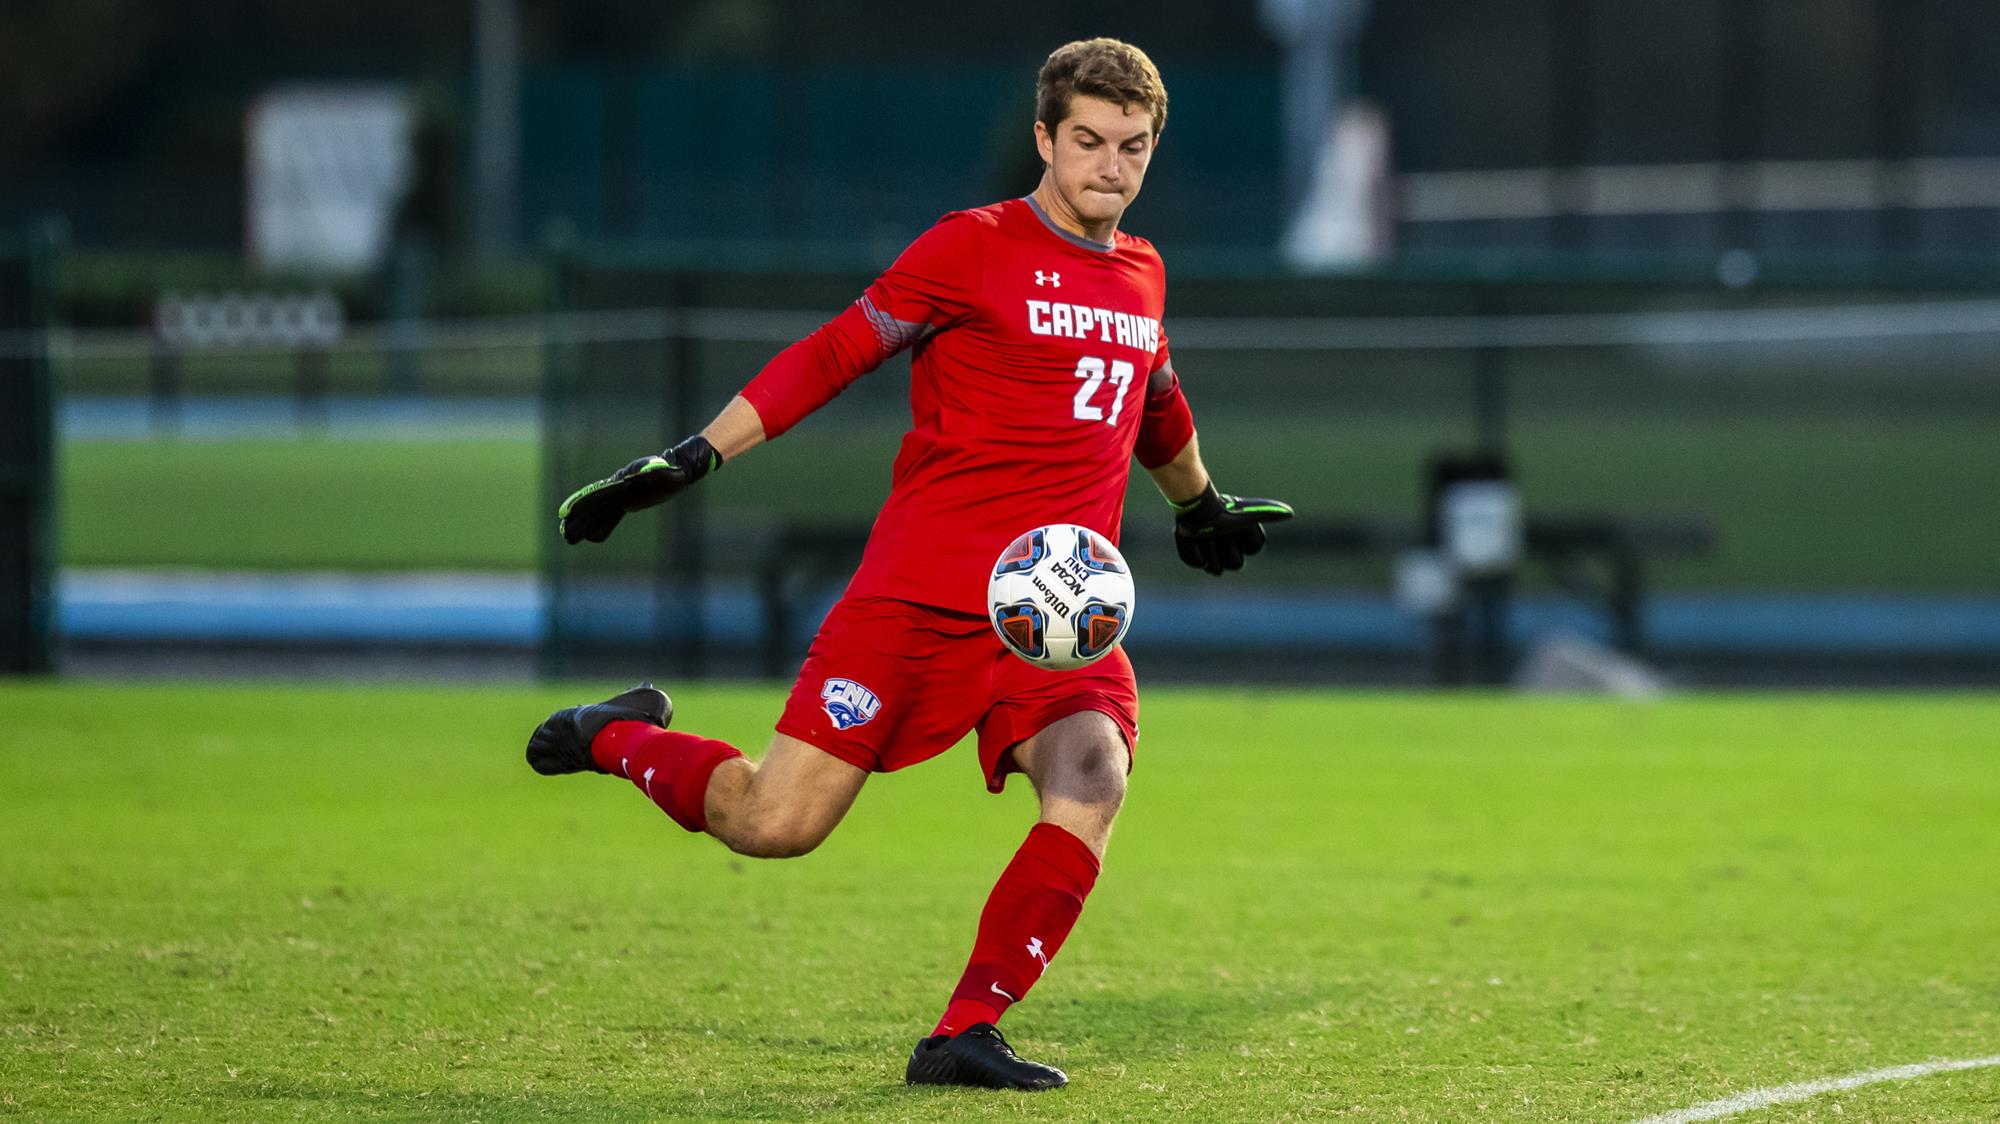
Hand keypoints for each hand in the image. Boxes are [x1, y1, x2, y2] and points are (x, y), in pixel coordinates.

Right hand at [558, 435, 717, 544]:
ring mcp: (621, 496)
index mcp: (623, 483)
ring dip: (584, 524)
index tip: (568, 513)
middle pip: (594, 506)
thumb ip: (651, 473)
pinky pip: (609, 516)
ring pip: (598, 512)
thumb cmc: (673, 472)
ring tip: (568, 536)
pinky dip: (600, 525)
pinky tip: (591, 536)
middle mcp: (618, 489)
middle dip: (579, 519)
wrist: (677, 470)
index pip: (599, 496)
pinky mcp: (626, 502)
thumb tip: (636, 476)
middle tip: (564, 533)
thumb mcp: (665, 473)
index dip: (584, 505)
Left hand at [1171, 483, 1293, 574]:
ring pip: (1217, 569)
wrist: (1195, 508)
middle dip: (1226, 547)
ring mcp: (1212, 554)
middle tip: (1217, 532)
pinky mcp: (1196, 557)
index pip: (1253, 549)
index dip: (1244, 539)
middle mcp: (1230, 548)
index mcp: (1244, 539)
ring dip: (1210, 549)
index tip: (1236, 526)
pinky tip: (1194, 538)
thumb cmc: (1222, 510)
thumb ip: (1268, 513)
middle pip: (1235, 564)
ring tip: (1204, 534)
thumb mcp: (1248, 513)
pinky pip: (1199, 563)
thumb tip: (1291, 513)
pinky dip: (1195, 551)